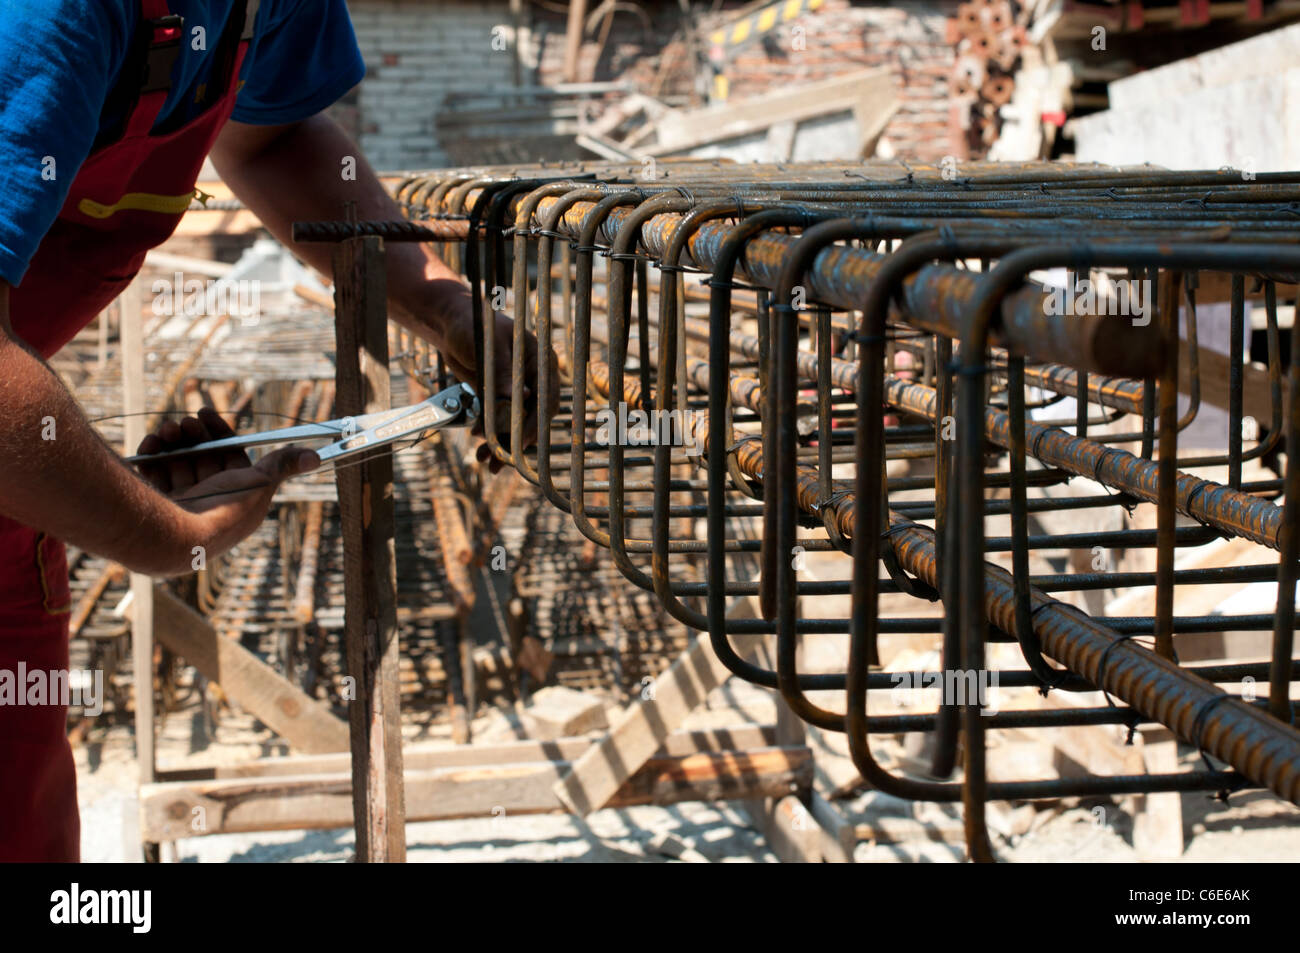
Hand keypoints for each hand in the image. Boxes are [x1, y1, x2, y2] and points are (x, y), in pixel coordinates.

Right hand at [135, 407, 317, 566]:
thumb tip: (315, 456)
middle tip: (185, 422)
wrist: (175, 539)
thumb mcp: (259, 483)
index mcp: (236, 498)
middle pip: (202, 457)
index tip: (204, 412)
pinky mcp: (155, 505)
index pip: (229, 457)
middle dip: (193, 434)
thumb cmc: (222, 511)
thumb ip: (282, 466)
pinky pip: (152, 474)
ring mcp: (180, 504)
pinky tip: (150, 444)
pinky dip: (150, 456)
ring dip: (170, 440)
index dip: (219, 433)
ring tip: (167, 430)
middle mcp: (209, 502)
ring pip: (175, 462)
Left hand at [426, 292, 559, 472]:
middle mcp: (532, 377)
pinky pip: (498, 422)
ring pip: (515, 423)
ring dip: (502, 443)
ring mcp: (516, 389)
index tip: (522, 440)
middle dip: (517, 440)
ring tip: (487, 462)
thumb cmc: (473, 324)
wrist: (450, 324)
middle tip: (503, 459)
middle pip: (532, 415)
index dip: (535, 421)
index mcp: (540, 359)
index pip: (545, 396)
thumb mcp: (488, 346)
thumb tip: (516, 400)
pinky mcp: (498, 397)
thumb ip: (502, 372)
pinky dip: (490, 436)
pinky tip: (480, 450)